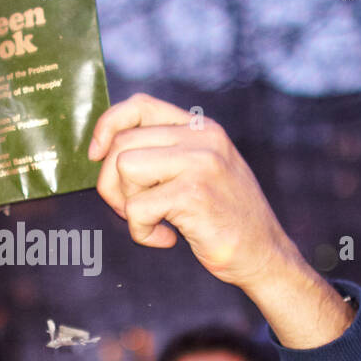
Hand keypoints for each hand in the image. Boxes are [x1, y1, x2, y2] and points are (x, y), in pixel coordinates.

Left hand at [89, 94, 351, 347]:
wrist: (265, 254)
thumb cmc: (225, 218)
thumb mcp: (202, 171)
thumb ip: (167, 153)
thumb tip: (106, 149)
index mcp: (201, 128)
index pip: (140, 105)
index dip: (108, 126)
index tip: (95, 155)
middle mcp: (202, 138)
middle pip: (122, 144)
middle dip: (111, 184)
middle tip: (131, 210)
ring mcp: (200, 163)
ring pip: (124, 169)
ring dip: (127, 205)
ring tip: (153, 221)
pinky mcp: (194, 194)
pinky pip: (137, 208)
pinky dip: (142, 232)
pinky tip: (166, 239)